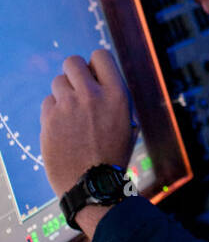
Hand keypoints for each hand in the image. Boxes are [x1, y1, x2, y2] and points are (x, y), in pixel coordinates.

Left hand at [40, 50, 134, 198]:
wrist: (92, 185)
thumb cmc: (113, 156)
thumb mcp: (127, 123)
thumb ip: (114, 98)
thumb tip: (100, 79)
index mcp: (117, 95)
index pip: (101, 56)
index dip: (96, 64)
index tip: (95, 77)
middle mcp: (92, 95)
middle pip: (73, 62)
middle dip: (74, 72)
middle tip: (78, 88)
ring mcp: (68, 106)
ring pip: (58, 82)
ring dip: (64, 93)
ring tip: (71, 113)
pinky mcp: (49, 119)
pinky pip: (48, 102)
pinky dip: (53, 111)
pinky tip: (62, 127)